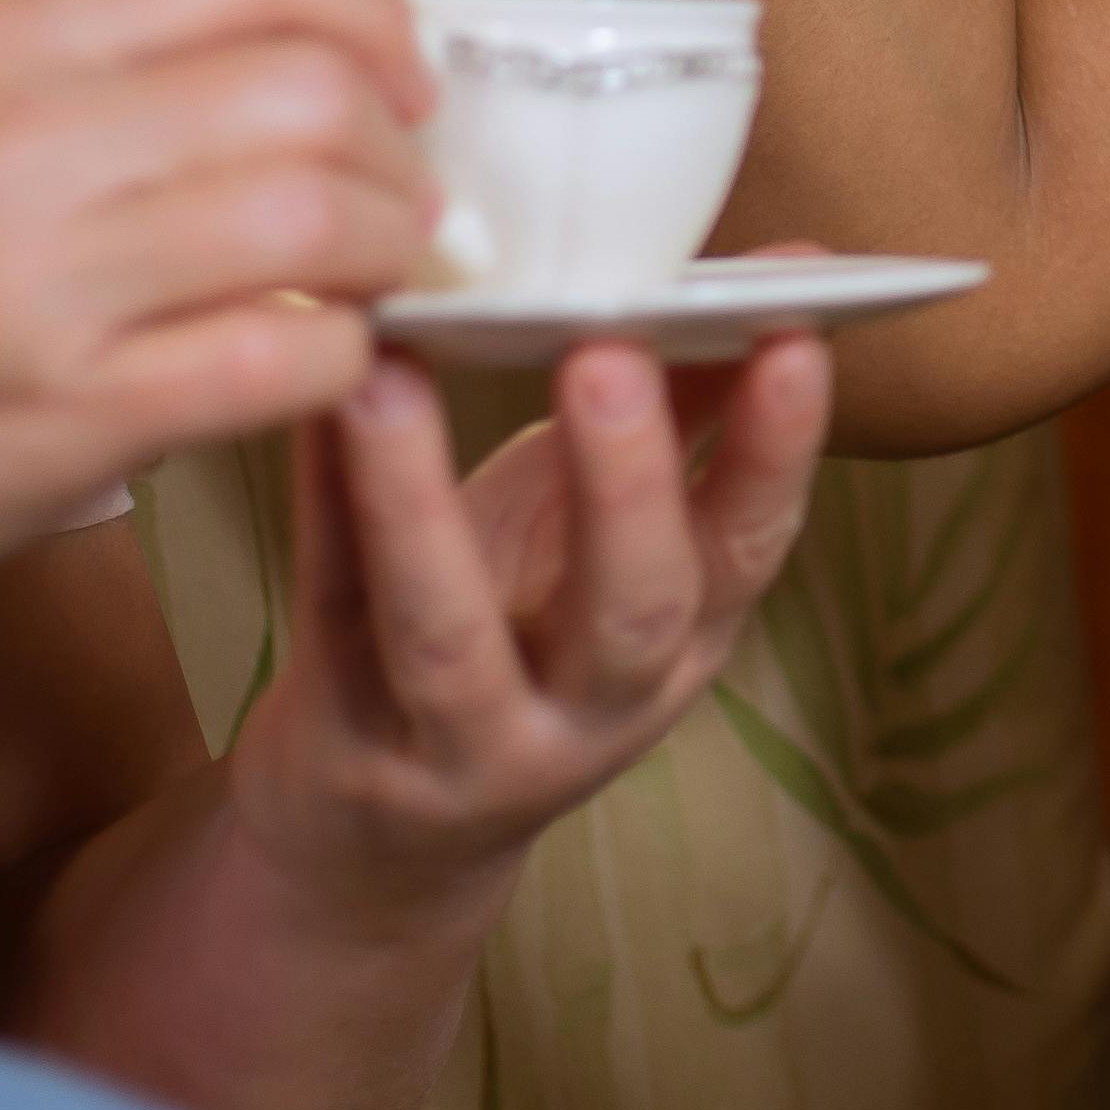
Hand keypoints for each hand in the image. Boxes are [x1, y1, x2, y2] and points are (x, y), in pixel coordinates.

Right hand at [0, 0, 437, 571]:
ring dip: (385, 247)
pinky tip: (323, 355)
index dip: (369, 9)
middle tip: (401, 193)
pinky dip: (345, 353)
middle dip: (394, 149)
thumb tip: (344, 59)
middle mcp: (19, 144)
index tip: (403, 70)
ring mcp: (41, 281)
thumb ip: (129, 73)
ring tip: (373, 272)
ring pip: (312, 216)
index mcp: (7, 44)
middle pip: (305, 91)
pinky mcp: (72, 411)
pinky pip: (283, 355)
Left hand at [227, 330, 832, 929]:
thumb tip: (781, 268)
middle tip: (608, 353)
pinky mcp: (343, 734)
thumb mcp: (615, 539)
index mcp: (682, 638)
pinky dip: (318, 497)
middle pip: (630, 610)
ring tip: (392, 376)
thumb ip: (683, 413)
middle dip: (629, 482)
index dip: (780, 448)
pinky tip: (313, 401)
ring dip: (418, 501)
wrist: (379, 842)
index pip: (750, 546)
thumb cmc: (518, 630)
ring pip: (447, 635)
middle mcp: (593, 705)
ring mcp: (464, 737)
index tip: (796, 334)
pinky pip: (328, 606)